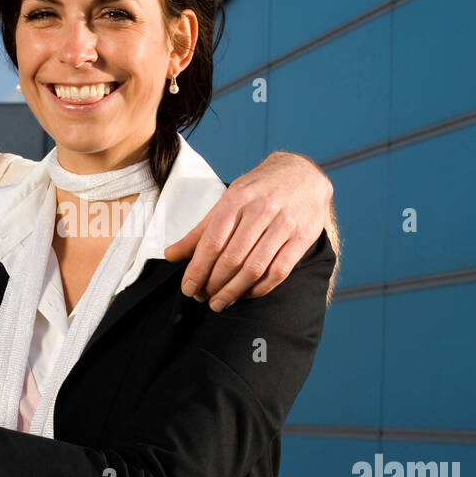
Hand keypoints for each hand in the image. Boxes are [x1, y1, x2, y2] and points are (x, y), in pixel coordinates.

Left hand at [164, 151, 333, 309]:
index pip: (212, 242)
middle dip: (213, 284)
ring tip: (219, 302)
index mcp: (237, 199)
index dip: (198, 270)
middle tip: (202, 297)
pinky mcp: (302, 238)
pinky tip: (245, 294)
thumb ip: (200, 230)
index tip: (188, 288)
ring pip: (254, 268)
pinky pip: (278, 272)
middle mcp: (261, 210)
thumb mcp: (228, 201)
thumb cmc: (260, 190)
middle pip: (232, 258)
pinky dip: (259, 289)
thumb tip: (171, 255)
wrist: (304, 174)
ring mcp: (284, 224)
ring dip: (233, 291)